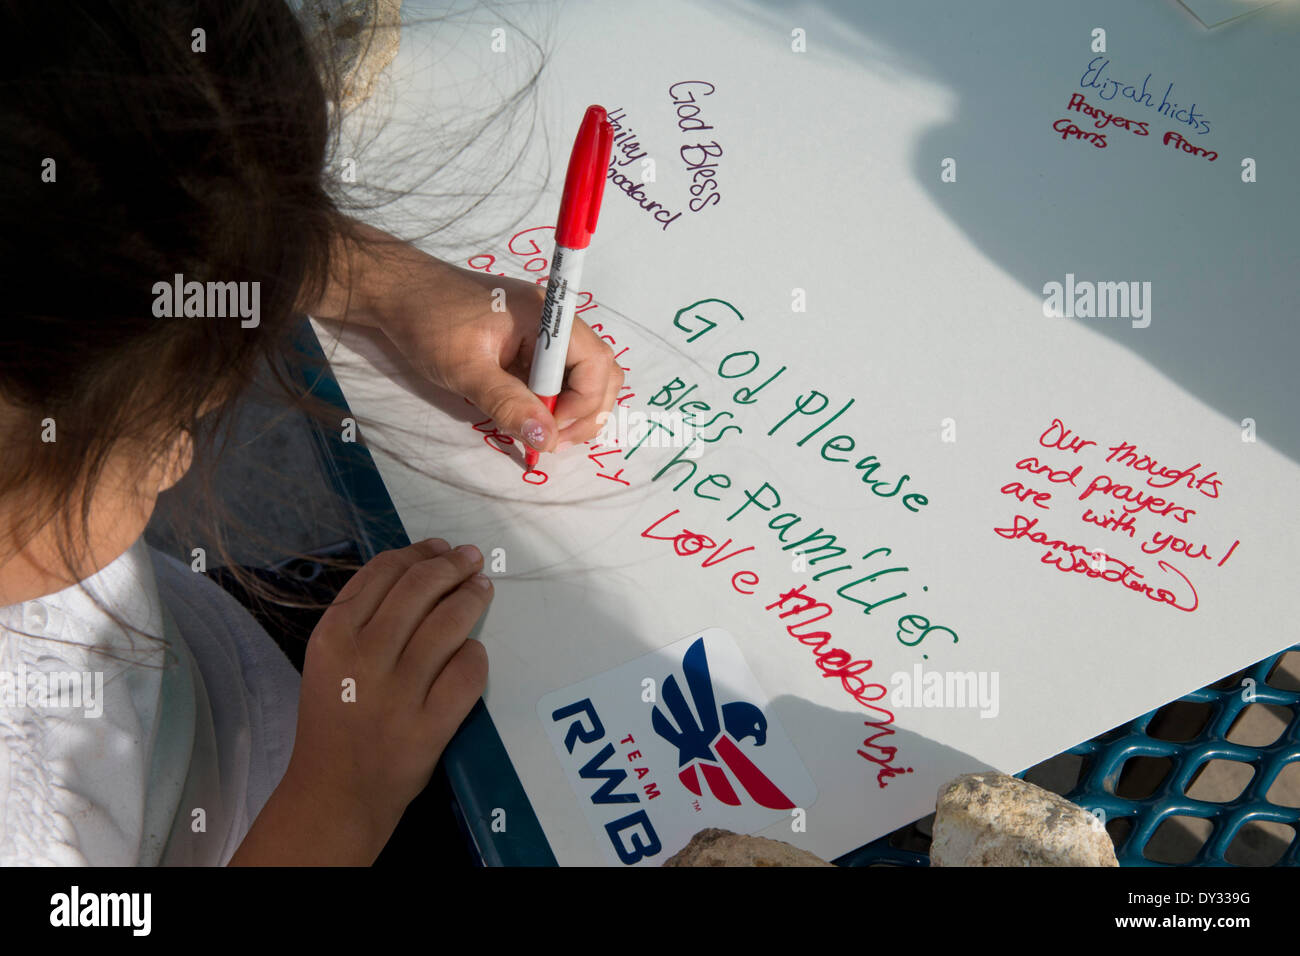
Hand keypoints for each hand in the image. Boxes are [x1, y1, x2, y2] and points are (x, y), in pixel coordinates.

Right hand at [233, 538, 489, 863]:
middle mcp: (363, 658)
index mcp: (332, 636)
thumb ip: (364, 618)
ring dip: (472, 598)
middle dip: (452, 566)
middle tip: (471, 559)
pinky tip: (474, 651)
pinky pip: (468, 671)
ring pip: (449, 623)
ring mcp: (397, 693)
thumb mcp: (330, 659)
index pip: (383, 573)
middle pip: (420, 589)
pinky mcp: (429, 725)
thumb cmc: (335, 718)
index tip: (441, 547)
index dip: (419, 552)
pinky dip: (475, 654)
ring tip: (481, 589)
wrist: (334, 792)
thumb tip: (420, 567)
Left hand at [381, 259, 624, 455]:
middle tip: (552, 442)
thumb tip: (546, 439)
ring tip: (541, 435)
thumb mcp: (465, 368)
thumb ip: (508, 403)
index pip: (596, 363)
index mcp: (547, 315)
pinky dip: (552, 403)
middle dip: (587, 411)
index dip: (583, 405)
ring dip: (572, 410)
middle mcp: (554, 321)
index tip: (549, 432)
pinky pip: (557, 377)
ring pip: (583, 376)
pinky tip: (529, 420)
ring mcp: (544, 333)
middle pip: (601, 370)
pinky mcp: (529, 345)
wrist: (397, 293)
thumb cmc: (428, 322)